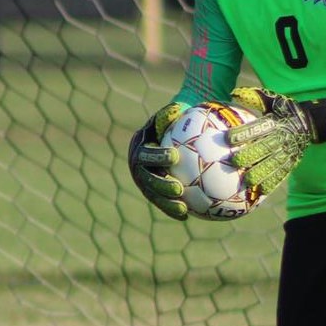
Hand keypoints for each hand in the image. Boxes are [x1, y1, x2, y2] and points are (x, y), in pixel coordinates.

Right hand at [127, 102, 188, 220]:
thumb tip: (177, 110)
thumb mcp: (172, 113)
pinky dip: (173, 209)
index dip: (157, 156)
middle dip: (161, 185)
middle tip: (179, 188)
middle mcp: (137, 166)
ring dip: (167, 203)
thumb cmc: (175, 120)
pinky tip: (188, 215)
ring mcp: (144, 180)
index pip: (145, 153)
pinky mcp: (152, 191)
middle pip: (146, 178)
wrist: (171, 134)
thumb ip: (172, 113)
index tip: (175, 156)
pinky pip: (162, 202)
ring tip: (183, 209)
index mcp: (139, 146)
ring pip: (153, 194)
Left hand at [225, 87, 325, 194]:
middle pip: (263, 148)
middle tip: (233, 162)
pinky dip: (270, 183)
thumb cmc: (284, 110)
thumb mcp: (272, 100)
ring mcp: (286, 152)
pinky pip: (280, 174)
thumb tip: (233, 92)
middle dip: (248, 155)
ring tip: (245, 182)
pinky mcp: (290, 163)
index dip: (242, 133)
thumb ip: (253, 97)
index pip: (256, 129)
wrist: (310, 122)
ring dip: (258, 173)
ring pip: (271, 164)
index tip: (227, 138)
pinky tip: (259, 191)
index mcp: (274, 123)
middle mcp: (280, 139)